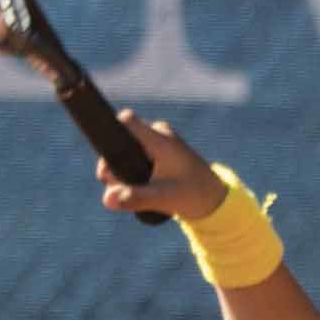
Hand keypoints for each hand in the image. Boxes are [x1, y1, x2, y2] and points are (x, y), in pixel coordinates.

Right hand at [98, 113, 230, 226]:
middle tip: (112, 182)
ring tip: (126, 189)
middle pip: (123, 138)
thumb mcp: (163, 198)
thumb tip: (106, 199)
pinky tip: (133, 187)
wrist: (215, 199)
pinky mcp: (160, 153)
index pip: (126, 120)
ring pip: (129, 149)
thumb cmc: (193, 195)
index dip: (110, 130)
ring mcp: (160, 143)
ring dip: (121, 168)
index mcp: (161, 140)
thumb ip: (135, 198)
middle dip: (113, 161)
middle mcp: (160, 135)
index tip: (103, 153)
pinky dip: (131, 169)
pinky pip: (137, 154)